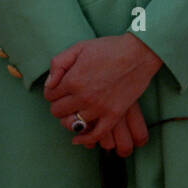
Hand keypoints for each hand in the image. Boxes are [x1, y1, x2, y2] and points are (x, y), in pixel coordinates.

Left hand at [44, 33, 161, 148]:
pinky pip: (95, 135)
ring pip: (72, 124)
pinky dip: (84, 139)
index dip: (52, 92)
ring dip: (70, 119)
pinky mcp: (113, 116)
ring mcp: (98, 108)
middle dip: (59, 105)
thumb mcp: (79, 47)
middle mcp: (83, 97)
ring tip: (74, 112)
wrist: (138, 54)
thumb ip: (58, 64)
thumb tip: (49, 84)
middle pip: (57, 112)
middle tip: (66, 99)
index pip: (50, 95)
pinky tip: (78, 138)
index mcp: (73, 79)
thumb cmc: (108, 48)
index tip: (59, 89)